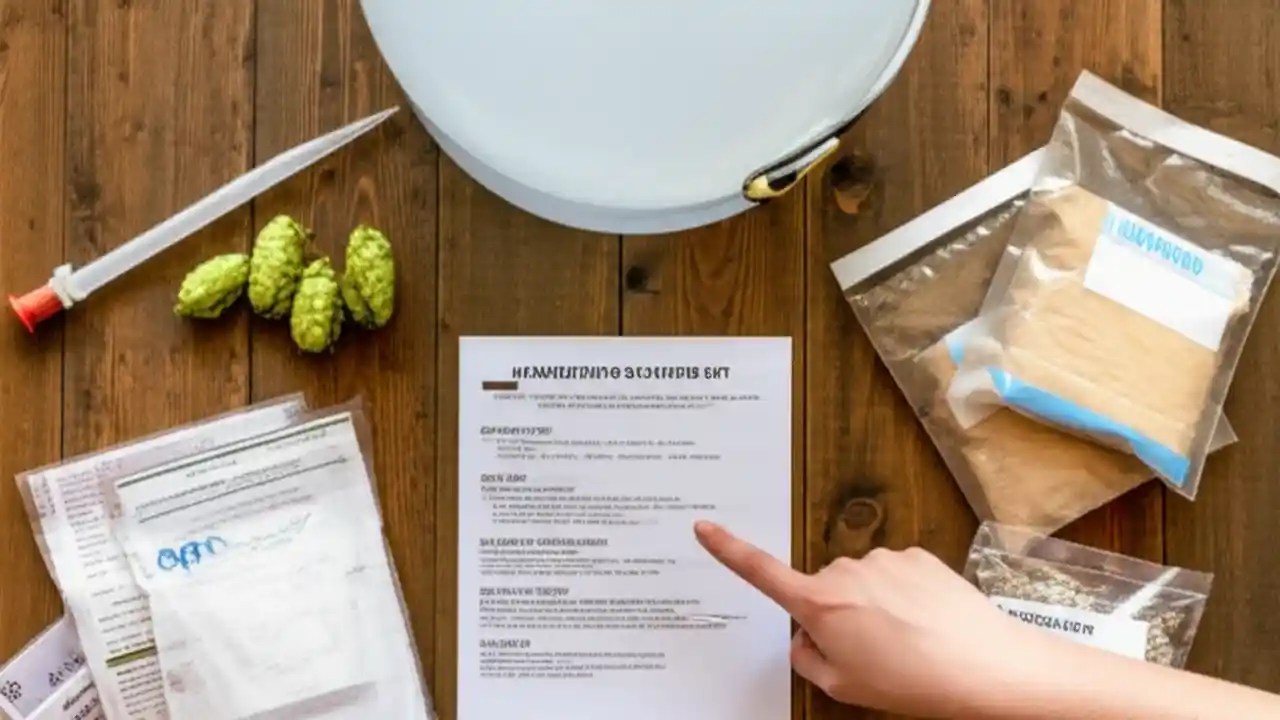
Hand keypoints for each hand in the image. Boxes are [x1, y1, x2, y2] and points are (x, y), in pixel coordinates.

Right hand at [694, 521, 1052, 717]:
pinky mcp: (915, 555)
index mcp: (819, 605)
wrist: (983, 666)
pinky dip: (902, 594)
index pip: (761, 572)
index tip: (703, 528)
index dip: (727, 550)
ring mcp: (882, 559)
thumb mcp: (843, 686)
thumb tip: (804, 637)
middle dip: (835, 615)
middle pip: (822, 591)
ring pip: (862, 582)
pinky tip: (924, 622)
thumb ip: (808, 658)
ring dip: (873, 605)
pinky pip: (895, 574)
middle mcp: (844, 572)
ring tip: (906, 641)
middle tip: (870, 652)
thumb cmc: (911, 682)